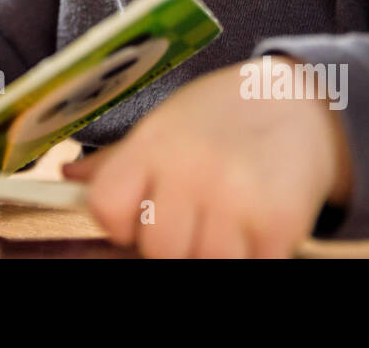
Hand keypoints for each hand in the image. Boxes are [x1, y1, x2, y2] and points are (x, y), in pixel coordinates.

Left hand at [61, 56, 351, 257]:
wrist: (300, 101)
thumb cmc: (221, 118)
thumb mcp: (164, 125)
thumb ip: (117, 162)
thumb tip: (68, 178)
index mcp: (154, 144)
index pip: (106, 208)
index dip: (121, 222)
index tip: (142, 214)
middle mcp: (190, 170)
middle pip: (157, 249)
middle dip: (172, 242)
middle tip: (194, 218)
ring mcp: (235, 198)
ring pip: (203, 265)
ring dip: (213, 252)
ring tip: (225, 221)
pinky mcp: (278, 223)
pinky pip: (252, 267)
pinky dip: (252, 255)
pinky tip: (254, 227)